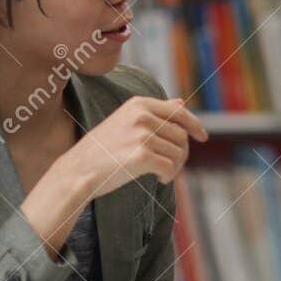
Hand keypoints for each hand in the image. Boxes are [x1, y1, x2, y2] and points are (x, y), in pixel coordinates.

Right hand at [58, 96, 206, 198]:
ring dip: (174, 167)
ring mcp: (141, 135)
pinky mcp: (141, 156)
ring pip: (178, 152)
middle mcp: (142, 116)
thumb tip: (181, 101)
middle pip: (181, 135)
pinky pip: (170, 167)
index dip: (194, 125)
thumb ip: (154, 112)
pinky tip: (158, 180)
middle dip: (181, 153)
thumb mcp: (126, 121)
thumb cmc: (102, 149)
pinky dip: (168, 176)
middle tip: (170, 166)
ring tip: (161, 174)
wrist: (77, 171)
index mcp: (139, 104)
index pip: (179, 112)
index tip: (203, 137)